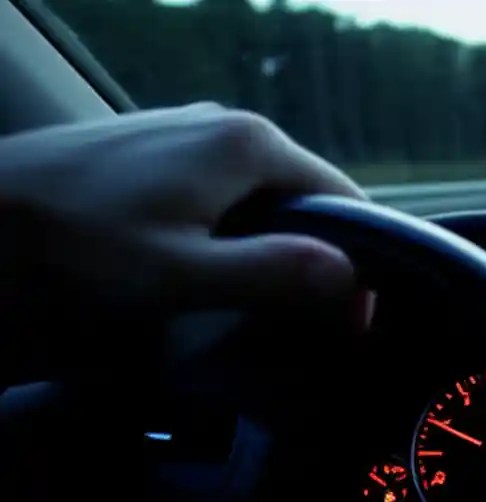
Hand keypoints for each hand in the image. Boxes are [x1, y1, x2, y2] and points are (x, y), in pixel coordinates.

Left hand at [0, 103, 368, 380]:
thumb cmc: (64, 251)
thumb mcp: (178, 278)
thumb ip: (273, 275)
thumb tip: (353, 282)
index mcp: (250, 145)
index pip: (348, 203)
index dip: (358, 268)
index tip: (347, 325)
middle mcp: (226, 125)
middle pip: (306, 203)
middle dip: (310, 262)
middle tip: (290, 327)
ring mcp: (185, 134)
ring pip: (261, 202)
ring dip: (265, 255)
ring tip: (240, 310)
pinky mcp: (153, 153)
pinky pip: (220, 198)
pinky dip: (226, 239)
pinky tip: (195, 278)